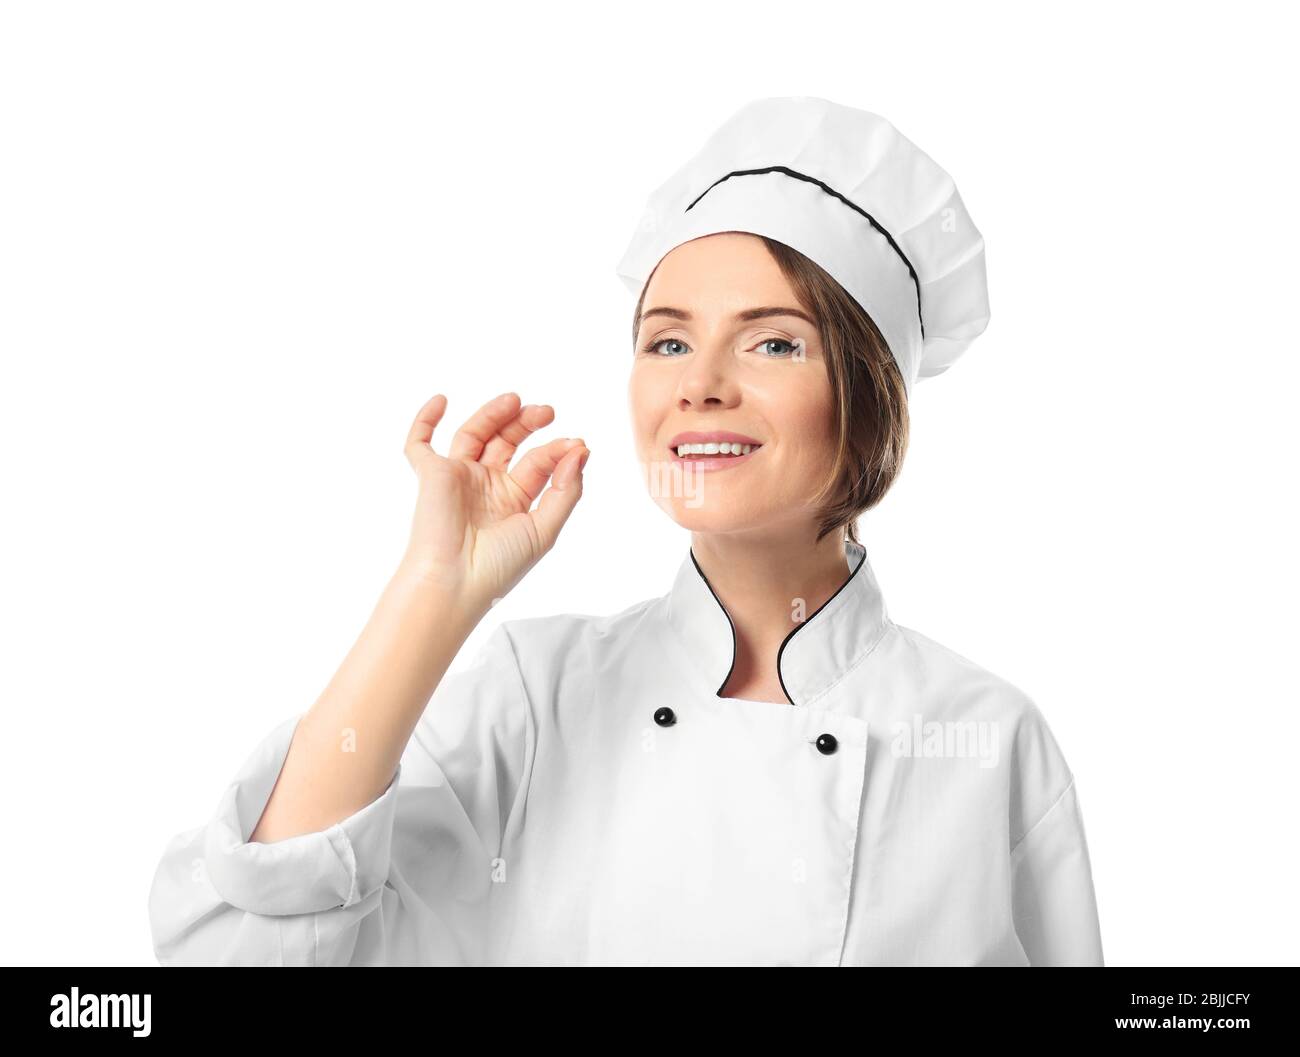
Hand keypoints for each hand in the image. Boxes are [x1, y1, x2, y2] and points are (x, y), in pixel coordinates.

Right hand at [398, 392, 588, 607]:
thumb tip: (581, 451)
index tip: (576, 443)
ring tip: (514, 400)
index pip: (538, 463)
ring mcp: (459, 478)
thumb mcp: (545, 529)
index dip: (557, 451)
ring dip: (493, 414)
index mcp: (515, 500)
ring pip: (475, 434)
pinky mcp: (432, 475)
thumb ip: (566, 491)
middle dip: (526, 424)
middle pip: (507, 442)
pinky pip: (420, 444)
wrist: (456, 582)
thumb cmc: (500, 565)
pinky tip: (442, 399)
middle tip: (546, 411)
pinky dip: (425, 420)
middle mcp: (487, 486)